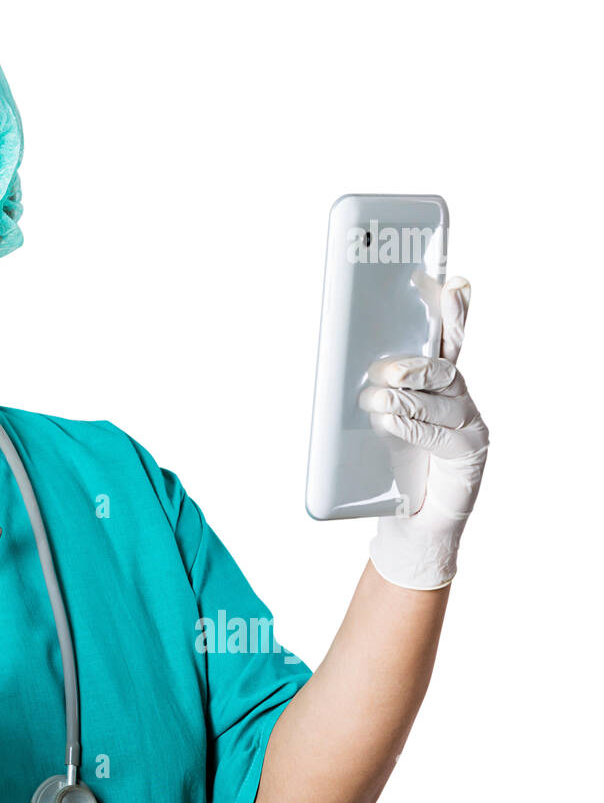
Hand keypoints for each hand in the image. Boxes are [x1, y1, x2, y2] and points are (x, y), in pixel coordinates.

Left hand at [357, 276, 490, 589]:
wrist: (408, 521)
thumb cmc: (388, 462)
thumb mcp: (371, 419)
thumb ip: (365, 390)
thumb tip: (331, 364)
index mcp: (435, 377)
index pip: (447, 336)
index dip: (451, 308)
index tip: (450, 281)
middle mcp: (456, 392)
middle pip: (445, 361)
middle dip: (415, 361)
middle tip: (384, 368)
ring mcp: (468, 419)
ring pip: (440, 396)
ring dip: (403, 397)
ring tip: (374, 401)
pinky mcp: (470, 450)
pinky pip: (442, 432)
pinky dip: (413, 425)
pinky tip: (390, 421)